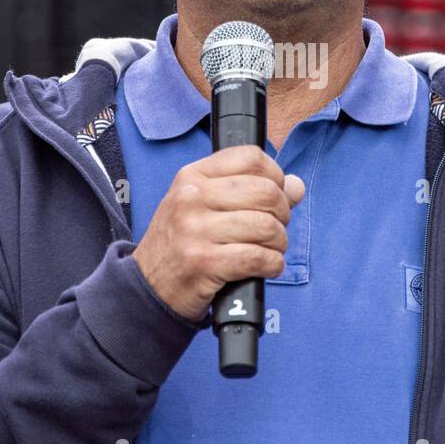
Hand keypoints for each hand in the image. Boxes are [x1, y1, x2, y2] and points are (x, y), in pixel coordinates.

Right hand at [132, 144, 304, 322]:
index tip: (277, 195)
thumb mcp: (203, 205)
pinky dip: (273, 264)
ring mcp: (195, 229)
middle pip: (265, 192)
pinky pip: (257, 257)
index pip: (251, 158)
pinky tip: (267, 267)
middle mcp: (191, 197)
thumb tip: (295, 186)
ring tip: (270, 250)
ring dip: (279, 243)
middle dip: (282, 213)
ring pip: (266, 226)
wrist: (149, 286)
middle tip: (275, 229)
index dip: (276, 176)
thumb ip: (249, 191)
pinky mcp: (203, 262)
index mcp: (192, 176)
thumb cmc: (182, 243)